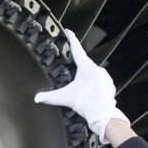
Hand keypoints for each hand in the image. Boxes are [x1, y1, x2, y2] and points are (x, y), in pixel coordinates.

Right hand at [34, 28, 128, 145]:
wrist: (103, 115)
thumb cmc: (86, 104)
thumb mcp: (65, 98)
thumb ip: (50, 97)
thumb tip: (37, 97)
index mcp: (86, 67)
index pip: (77, 49)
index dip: (71, 39)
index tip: (68, 31)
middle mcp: (98, 69)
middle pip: (85, 65)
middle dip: (79, 72)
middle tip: (74, 82)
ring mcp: (106, 77)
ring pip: (94, 75)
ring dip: (87, 81)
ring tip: (83, 93)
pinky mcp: (110, 86)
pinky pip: (101, 83)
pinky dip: (95, 88)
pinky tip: (91, 96)